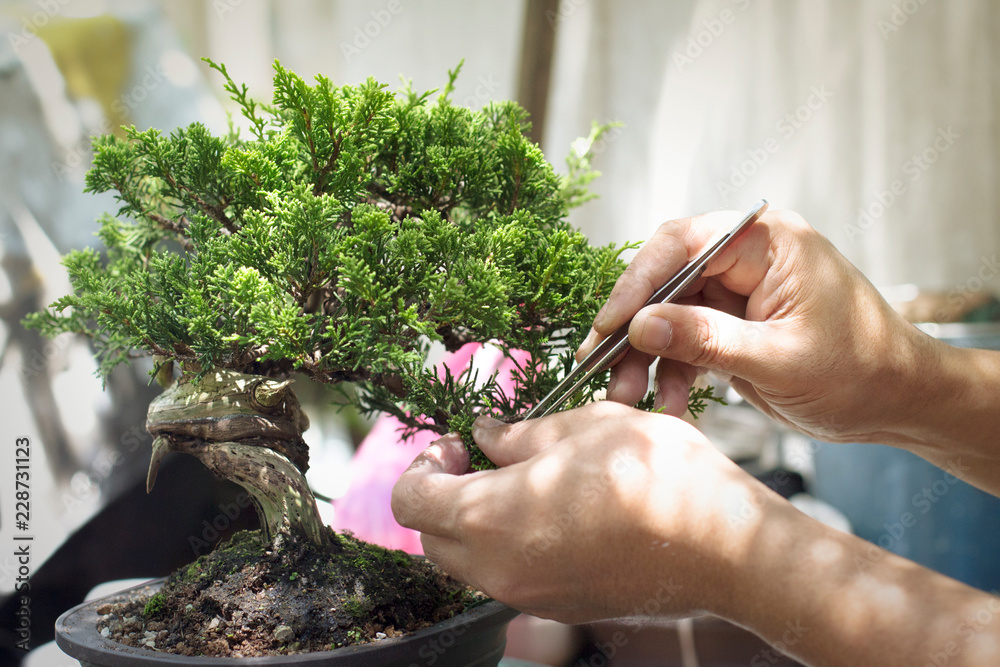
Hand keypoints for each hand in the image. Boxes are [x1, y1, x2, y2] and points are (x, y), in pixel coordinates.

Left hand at [391, 402, 771, 622]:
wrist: (725, 547)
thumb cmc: (656, 476)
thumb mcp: (581, 427)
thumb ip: (519, 435)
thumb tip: (486, 437)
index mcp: (489, 519)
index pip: (411, 500)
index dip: (424, 464)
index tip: (456, 444)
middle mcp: (499, 569)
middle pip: (433, 536)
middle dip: (445, 493)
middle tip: (482, 458)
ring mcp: (530, 596)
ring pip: (470, 561)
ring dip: (477, 520)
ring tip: (524, 480)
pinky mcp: (562, 607)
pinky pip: (511, 575)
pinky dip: (511, 543)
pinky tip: (555, 509)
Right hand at [579, 208, 941, 444]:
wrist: (898, 403)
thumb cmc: (860, 371)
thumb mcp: (780, 359)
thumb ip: (708, 340)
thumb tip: (640, 326)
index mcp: (768, 241)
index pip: (682, 243)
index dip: (637, 283)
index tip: (609, 326)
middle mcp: (746, 258)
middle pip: (665, 281)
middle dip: (633, 330)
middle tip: (600, 369)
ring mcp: (737, 292)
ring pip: (668, 316)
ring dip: (644, 360)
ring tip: (626, 400)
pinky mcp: (732, 325)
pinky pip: (685, 343)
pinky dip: (670, 374)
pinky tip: (664, 406)